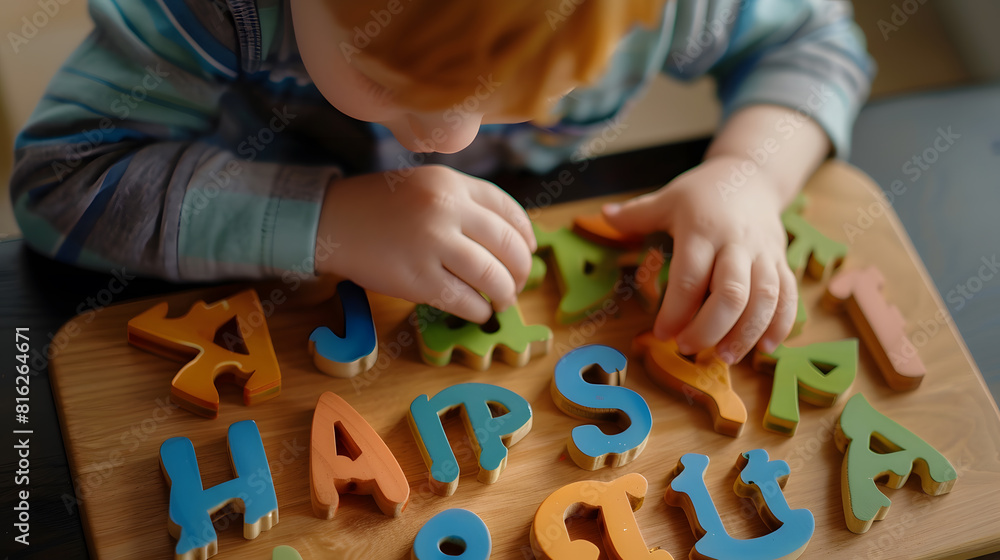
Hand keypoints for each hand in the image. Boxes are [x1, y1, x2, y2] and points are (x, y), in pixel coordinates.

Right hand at [316, 165, 535, 322]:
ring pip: (491, 276)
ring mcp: (431, 244)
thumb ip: (465, 203)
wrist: (332, 220)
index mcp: (452, 183)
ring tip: (502, 300)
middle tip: (518, 281)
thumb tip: (511, 240)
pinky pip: (464, 300)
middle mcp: (446, 209)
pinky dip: (479, 310)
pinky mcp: (417, 279)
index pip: (508, 210)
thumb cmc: (381, 205)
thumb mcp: (427, 185)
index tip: (530, 250)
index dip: (526, 234)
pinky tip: (479, 311)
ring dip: (504, 293)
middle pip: (507, 245)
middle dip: (520, 269)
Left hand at [603, 155, 797, 362]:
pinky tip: (765, 348)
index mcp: (702, 229)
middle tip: (688, 348)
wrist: (752, 176)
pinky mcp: (782, 261)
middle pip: (731, 292)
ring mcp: (763, 253)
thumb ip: (637, 214)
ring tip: (726, 357)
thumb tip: (603, 217)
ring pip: (764, 298)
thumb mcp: (668, 198)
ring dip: (747, 333)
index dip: (676, 311)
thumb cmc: (703, 192)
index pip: (690, 276)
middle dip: (710, 328)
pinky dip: (781, 324)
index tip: (661, 334)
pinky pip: (788, 296)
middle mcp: (736, 243)